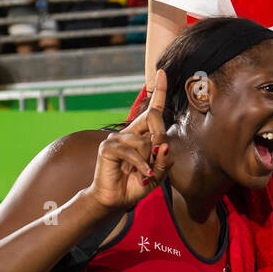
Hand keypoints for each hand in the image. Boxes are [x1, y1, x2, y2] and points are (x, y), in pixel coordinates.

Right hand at [85, 68, 170, 211]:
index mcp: (143, 134)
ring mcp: (117, 138)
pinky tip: (141, 174)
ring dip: (148, 161)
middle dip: (160, 139)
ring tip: (142, 173)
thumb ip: (164, 160)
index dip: (159, 91)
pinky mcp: (108, 147)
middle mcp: (130, 132)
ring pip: (145, 142)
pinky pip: (132, 151)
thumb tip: (163, 146)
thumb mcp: (158, 174)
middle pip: (153, 118)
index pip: (152, 109)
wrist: (116, 199)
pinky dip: (141, 165)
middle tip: (155, 160)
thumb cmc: (136, 185)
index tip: (163, 72)